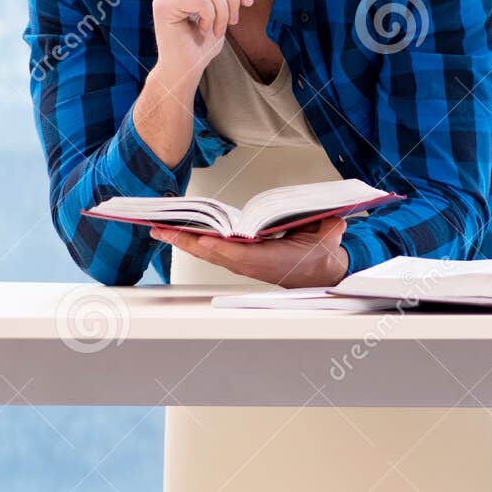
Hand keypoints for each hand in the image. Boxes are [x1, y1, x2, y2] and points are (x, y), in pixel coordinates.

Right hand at [148, 0, 253, 90]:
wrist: (184, 69)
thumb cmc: (201, 39)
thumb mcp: (217, 4)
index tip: (247, 4)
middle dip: (232, 0)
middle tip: (231, 23)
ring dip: (223, 13)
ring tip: (217, 29)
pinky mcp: (162, 4)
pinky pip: (203, 1)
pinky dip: (211, 19)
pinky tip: (202, 30)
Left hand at [150, 217, 350, 287]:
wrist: (322, 269)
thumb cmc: (321, 251)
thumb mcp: (328, 235)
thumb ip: (327, 227)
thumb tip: (331, 221)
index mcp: (274, 261)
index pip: (244, 256)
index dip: (223, 249)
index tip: (204, 241)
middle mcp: (254, 264)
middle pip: (215, 253)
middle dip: (188, 241)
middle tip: (162, 230)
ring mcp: (244, 263)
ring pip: (209, 252)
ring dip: (184, 241)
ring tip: (160, 228)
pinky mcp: (239, 258)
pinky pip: (212, 250)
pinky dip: (193, 242)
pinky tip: (178, 233)